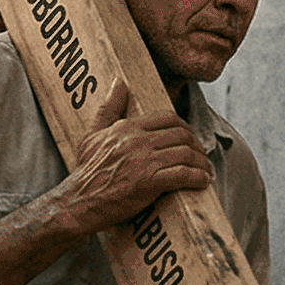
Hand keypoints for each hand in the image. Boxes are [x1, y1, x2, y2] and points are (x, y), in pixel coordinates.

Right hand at [54, 79, 213, 234]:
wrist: (79, 202)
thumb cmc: (87, 172)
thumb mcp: (92, 135)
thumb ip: (108, 108)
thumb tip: (119, 83)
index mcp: (127, 127)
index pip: (168, 118)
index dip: (185, 128)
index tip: (189, 140)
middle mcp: (137, 140)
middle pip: (182, 135)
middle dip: (197, 146)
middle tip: (200, 156)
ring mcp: (144, 161)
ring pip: (186, 154)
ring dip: (201, 163)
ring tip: (205, 170)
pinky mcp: (149, 182)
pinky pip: (184, 174)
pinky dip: (198, 177)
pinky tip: (203, 181)